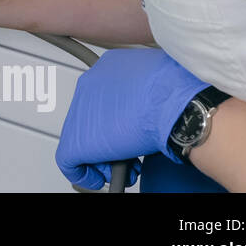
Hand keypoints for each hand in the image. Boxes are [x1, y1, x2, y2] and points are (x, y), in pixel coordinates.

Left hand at [56, 48, 209, 188]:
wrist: (172, 104)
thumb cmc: (175, 92)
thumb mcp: (161, 81)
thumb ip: (149, 89)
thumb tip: (153, 102)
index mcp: (108, 68)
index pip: (104, 98)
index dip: (118, 120)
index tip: (131, 130)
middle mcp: (89, 86)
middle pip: (92, 119)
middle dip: (112, 140)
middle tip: (130, 152)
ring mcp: (80, 113)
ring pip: (85, 140)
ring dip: (106, 158)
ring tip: (128, 165)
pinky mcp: (77, 141)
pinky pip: (70, 162)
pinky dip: (86, 174)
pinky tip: (103, 177)